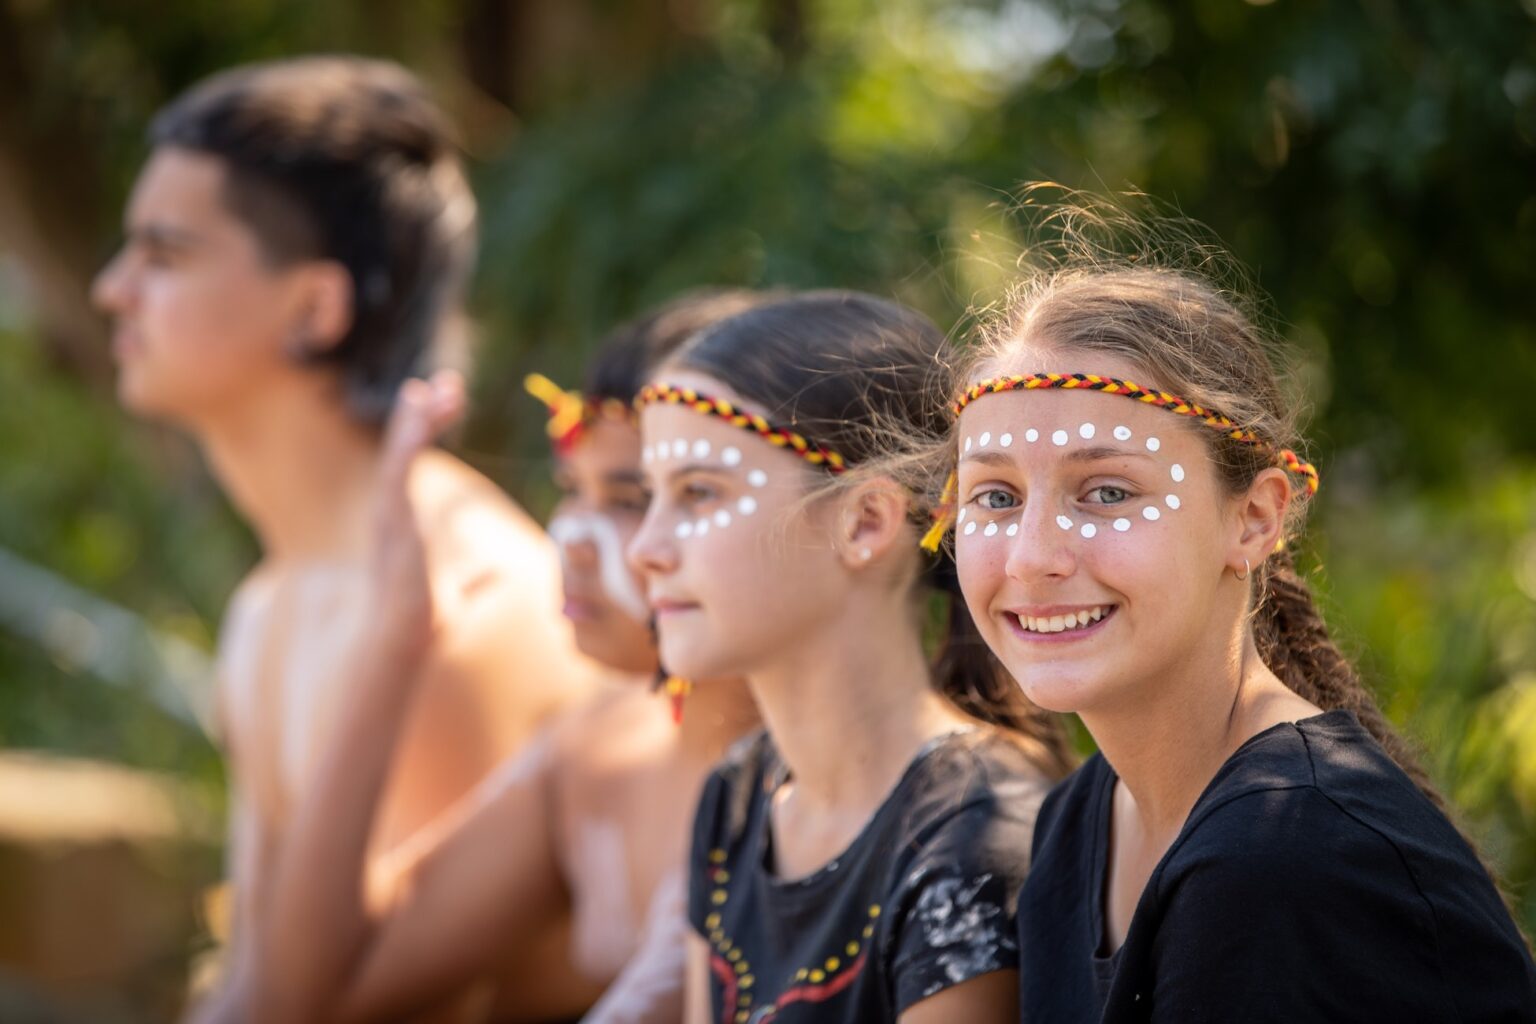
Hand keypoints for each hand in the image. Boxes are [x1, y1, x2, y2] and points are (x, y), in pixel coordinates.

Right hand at [367, 371, 465, 664]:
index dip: (426, 431)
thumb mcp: (458, 592)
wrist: (402, 642)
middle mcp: (391, 514)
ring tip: (428, 389)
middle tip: (446, 383)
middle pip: (403, 451)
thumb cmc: (424, 623)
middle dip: (421, 415)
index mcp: (403, 522)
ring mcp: (388, 517)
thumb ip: (474, 577)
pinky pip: (397, 472)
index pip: (412, 464)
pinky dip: (405, 441)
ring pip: (397, 455)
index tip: (448, 401)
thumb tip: (496, 572)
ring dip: (414, 421)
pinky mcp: (392, 523)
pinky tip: (416, 414)